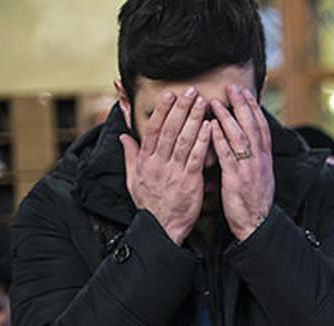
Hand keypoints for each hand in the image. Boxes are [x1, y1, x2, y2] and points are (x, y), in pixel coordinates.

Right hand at [120, 87, 212, 244]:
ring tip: (203, 102)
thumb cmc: (150, 204)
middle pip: (170, 130)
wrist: (161, 228)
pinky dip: (203, 141)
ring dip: (194, 119)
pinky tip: (210, 127)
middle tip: (190, 90)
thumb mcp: (133, 179)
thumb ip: (131, 156)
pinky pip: (196, 157)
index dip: (162, 111)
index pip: (154, 130)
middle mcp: (159, 163)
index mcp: (146, 160)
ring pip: (184, 140)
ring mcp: (174, 171)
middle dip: (180, 108)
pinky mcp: (189, 181)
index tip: (169, 95)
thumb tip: (124, 136)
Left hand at [209, 84, 273, 239]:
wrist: (257, 224)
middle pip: (252, 126)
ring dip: (227, 117)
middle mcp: (259, 161)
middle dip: (242, 105)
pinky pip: (227, 155)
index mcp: (265, 160)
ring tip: (215, 102)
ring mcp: (249, 169)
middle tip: (232, 87)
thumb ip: (252, 160)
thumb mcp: (259, 178)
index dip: (254, 109)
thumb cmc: (254, 203)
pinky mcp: (236, 179)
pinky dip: (219, 139)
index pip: (261, 128)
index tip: (245, 93)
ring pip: (240, 137)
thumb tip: (245, 146)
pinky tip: (211, 126)